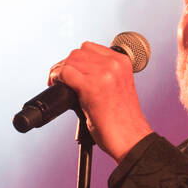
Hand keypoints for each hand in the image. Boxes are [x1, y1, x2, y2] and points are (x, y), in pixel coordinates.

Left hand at [47, 42, 152, 162]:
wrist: (130, 139)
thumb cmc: (122, 121)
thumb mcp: (117, 87)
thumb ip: (102, 75)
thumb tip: (76, 72)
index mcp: (122, 62)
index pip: (89, 48)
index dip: (76, 60)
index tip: (71, 72)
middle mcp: (114, 64)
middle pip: (77, 53)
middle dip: (66, 65)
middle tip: (60, 80)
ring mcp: (104, 73)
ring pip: (70, 61)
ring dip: (60, 72)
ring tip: (58, 84)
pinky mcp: (91, 86)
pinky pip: (65, 73)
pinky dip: (57, 79)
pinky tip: (57, 87)